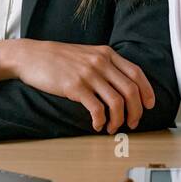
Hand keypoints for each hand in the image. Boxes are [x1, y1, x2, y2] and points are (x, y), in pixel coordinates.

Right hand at [0, 39, 155, 132]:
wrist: (31, 55)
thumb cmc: (57, 58)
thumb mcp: (86, 54)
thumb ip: (104, 64)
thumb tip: (121, 85)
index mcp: (106, 53)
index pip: (136, 73)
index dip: (147, 91)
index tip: (149, 105)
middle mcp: (101, 62)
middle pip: (131, 90)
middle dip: (136, 111)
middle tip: (132, 123)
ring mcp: (88, 74)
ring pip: (117, 102)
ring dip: (119, 120)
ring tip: (112, 127)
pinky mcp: (75, 87)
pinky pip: (97, 109)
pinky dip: (101, 121)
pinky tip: (97, 125)